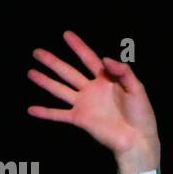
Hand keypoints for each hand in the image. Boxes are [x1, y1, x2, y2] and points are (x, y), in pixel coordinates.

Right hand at [27, 30, 158, 157]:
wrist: (137, 139)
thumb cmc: (141, 114)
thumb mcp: (137, 89)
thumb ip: (123, 72)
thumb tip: (104, 58)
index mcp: (106, 80)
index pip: (88, 59)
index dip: (78, 46)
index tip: (66, 34)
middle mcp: (92, 90)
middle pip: (68, 72)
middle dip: (53, 62)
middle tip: (37, 52)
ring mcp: (84, 104)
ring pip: (60, 89)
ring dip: (45, 81)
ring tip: (31, 72)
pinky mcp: (80, 119)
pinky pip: (59, 114)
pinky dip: (45, 112)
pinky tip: (31, 109)